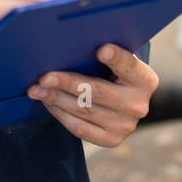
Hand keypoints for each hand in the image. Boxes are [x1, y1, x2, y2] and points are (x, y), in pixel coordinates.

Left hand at [27, 45, 158, 147]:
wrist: (121, 103)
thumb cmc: (111, 72)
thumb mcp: (115, 61)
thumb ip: (103, 51)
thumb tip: (70, 41)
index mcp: (145, 79)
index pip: (129, 65)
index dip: (116, 58)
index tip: (100, 50)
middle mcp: (138, 104)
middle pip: (99, 92)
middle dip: (68, 83)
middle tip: (45, 76)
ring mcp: (126, 126)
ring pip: (84, 110)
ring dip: (56, 98)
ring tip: (36, 89)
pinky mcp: (111, 140)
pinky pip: (80, 128)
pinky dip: (60, 114)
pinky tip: (47, 102)